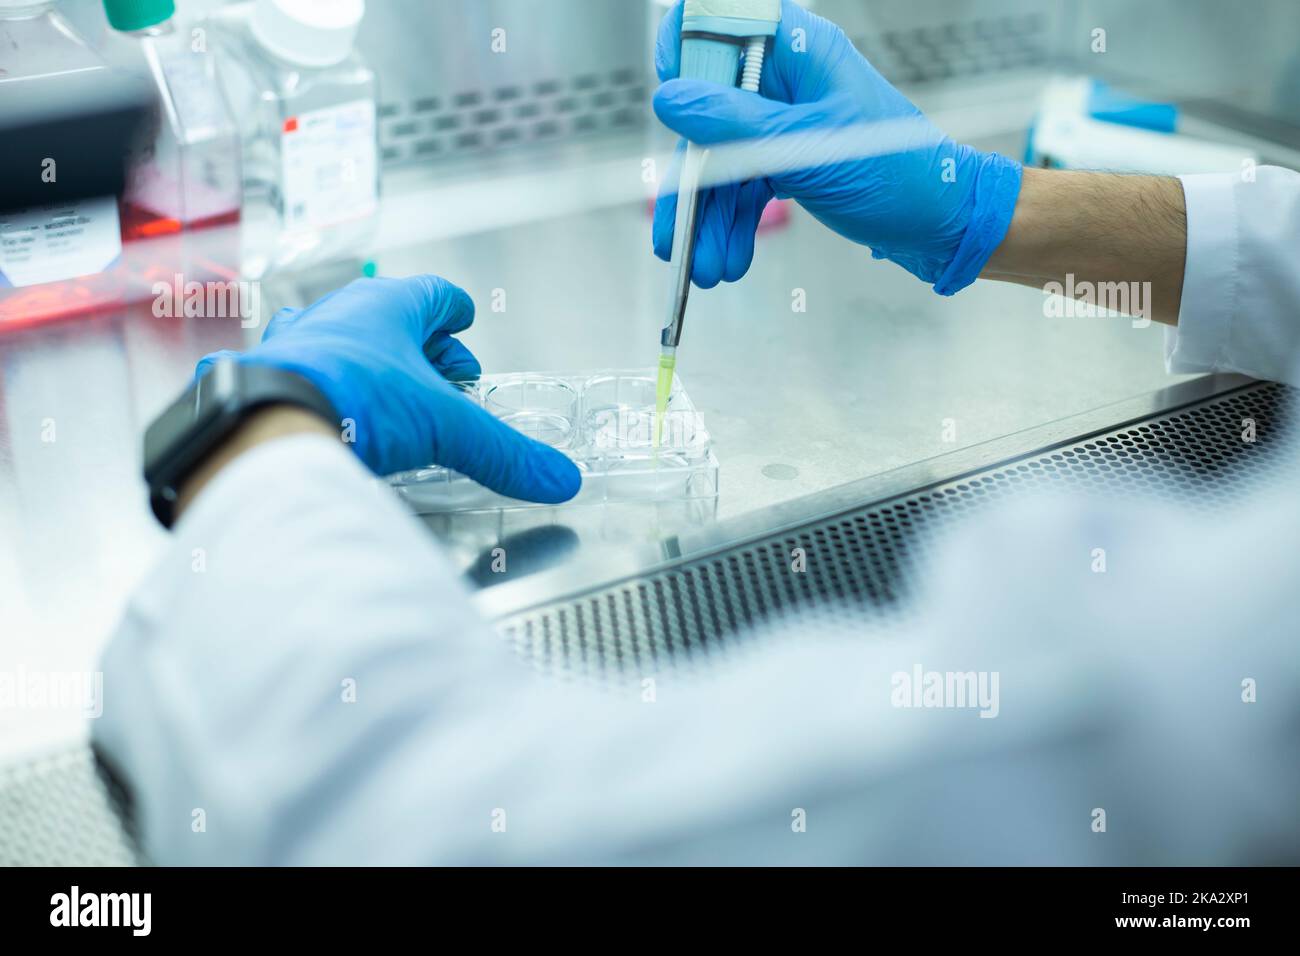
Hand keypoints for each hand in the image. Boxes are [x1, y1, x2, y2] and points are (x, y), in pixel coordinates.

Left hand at [196, 275, 580, 502]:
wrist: (264, 430)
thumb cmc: (356, 403)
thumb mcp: (446, 430)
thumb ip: (504, 454)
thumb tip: (559, 478)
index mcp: (385, 308)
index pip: (432, 294)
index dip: (455, 310)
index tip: (465, 320)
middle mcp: (335, 314)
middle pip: (386, 316)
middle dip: (417, 345)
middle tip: (440, 378)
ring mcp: (292, 342)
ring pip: (337, 337)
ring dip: (365, 361)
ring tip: (383, 394)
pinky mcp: (260, 375)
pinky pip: (297, 370)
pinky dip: (319, 386)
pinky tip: (327, 414)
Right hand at [652, 0, 1021, 293]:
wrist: (944, 224)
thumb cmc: (900, 176)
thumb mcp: (808, 150)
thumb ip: (737, 125)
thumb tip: (671, 100)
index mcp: (799, 49)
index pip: (721, 18)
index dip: (686, 53)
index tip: (673, 106)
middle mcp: (787, 78)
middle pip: (708, 109)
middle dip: (693, 180)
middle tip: (677, 235)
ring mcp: (785, 120)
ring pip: (722, 159)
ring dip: (710, 218)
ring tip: (706, 268)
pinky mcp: (788, 158)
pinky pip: (742, 186)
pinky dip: (732, 224)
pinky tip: (728, 259)